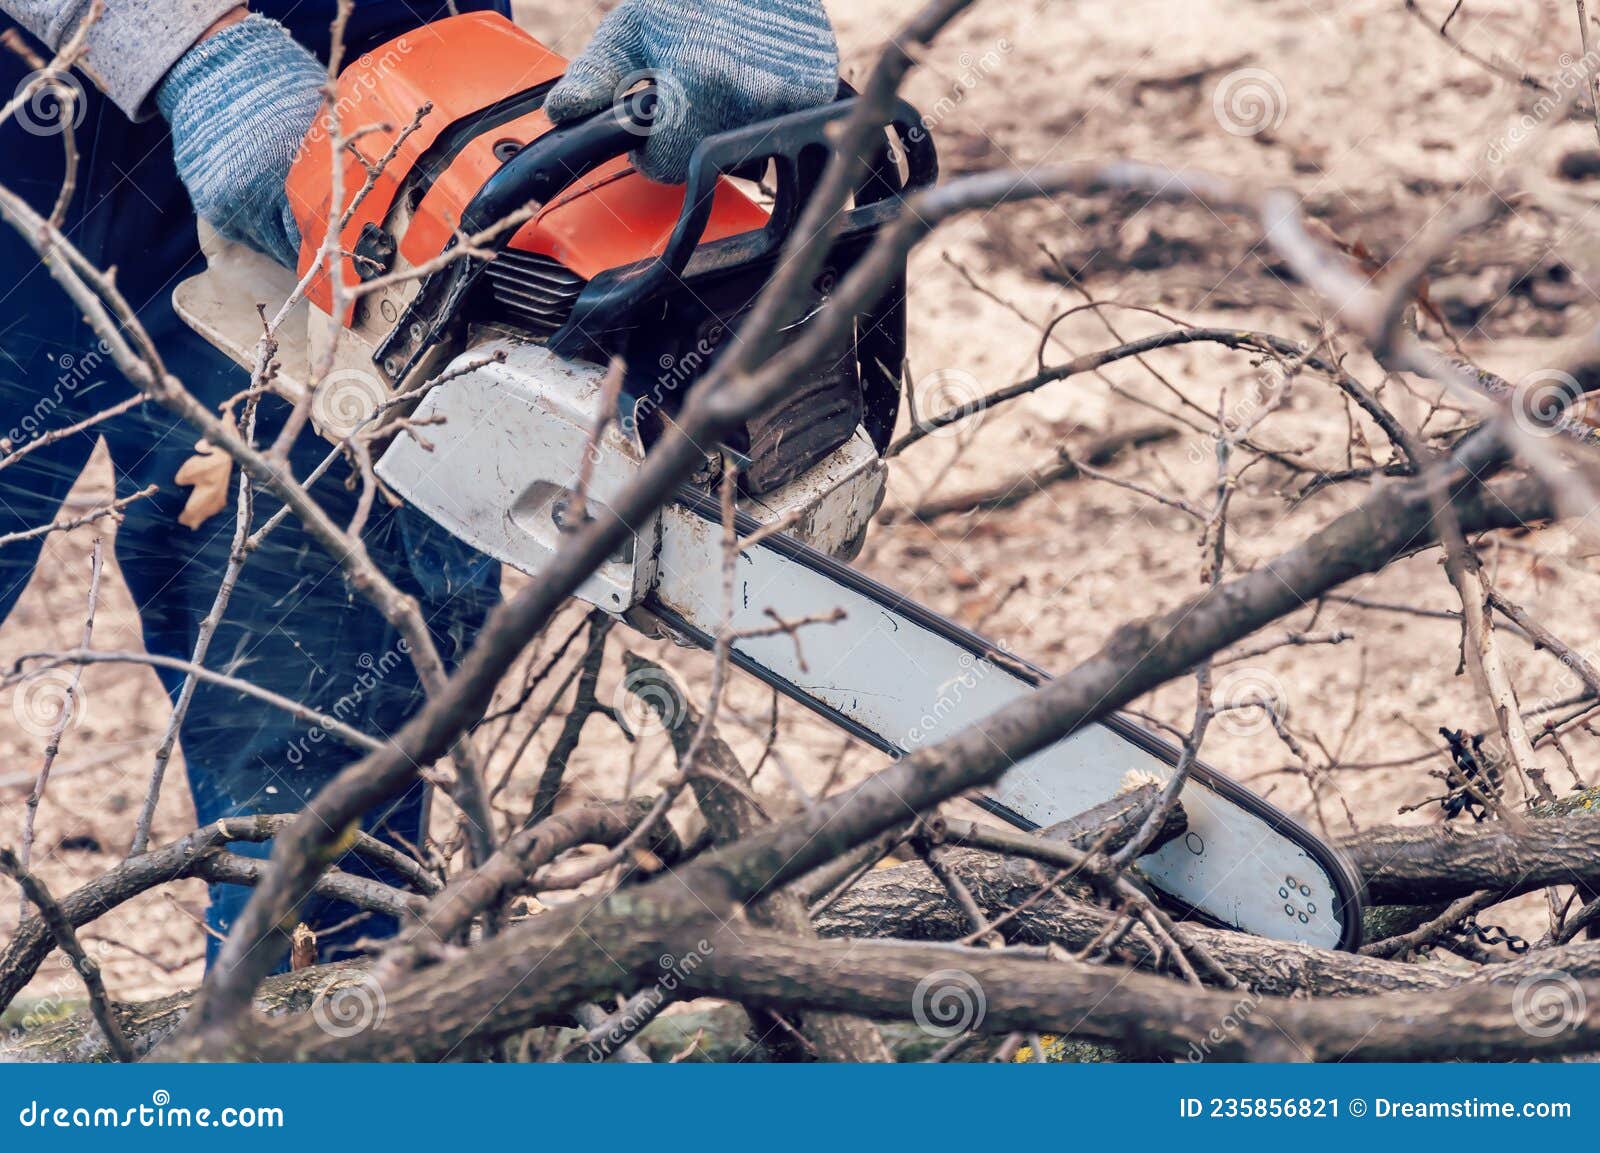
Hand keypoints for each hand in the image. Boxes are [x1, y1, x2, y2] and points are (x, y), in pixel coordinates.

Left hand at [544, 0, 838, 182]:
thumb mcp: (633, 27)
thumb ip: (594, 76)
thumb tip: (561, 115)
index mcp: (700, 79)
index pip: (668, 165)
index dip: (653, 149)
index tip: (654, 121)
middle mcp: (750, 94)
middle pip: (707, 160)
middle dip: (689, 137)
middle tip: (689, 92)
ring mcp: (791, 96)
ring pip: (745, 152)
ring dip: (727, 129)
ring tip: (721, 80)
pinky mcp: (819, 91)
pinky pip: (782, 131)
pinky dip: (763, 116)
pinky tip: (754, 77)